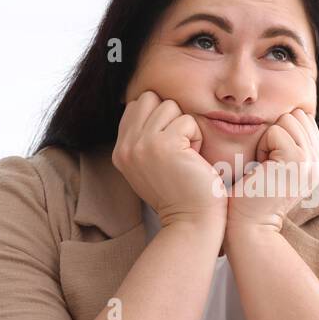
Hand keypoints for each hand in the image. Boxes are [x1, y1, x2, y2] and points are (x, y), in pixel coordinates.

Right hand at [112, 90, 227, 229]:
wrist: (191, 221)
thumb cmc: (181, 193)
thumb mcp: (151, 164)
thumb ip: (143, 137)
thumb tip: (151, 102)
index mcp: (121, 150)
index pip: (137, 105)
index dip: (160, 118)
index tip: (169, 147)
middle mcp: (126, 146)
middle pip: (151, 98)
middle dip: (171, 116)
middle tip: (179, 147)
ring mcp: (142, 144)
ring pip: (170, 106)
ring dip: (185, 128)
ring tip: (186, 155)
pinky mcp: (163, 145)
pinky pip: (187, 121)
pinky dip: (197, 138)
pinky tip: (194, 160)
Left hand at [226, 108, 318, 234]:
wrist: (248, 225)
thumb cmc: (251, 196)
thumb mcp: (277, 166)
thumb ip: (290, 143)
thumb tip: (291, 114)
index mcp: (317, 163)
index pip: (304, 119)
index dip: (281, 133)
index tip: (271, 162)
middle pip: (298, 115)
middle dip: (276, 133)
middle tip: (267, 164)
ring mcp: (311, 161)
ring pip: (288, 120)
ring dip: (269, 139)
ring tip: (265, 166)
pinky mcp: (298, 160)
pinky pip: (276, 131)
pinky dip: (262, 146)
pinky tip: (261, 169)